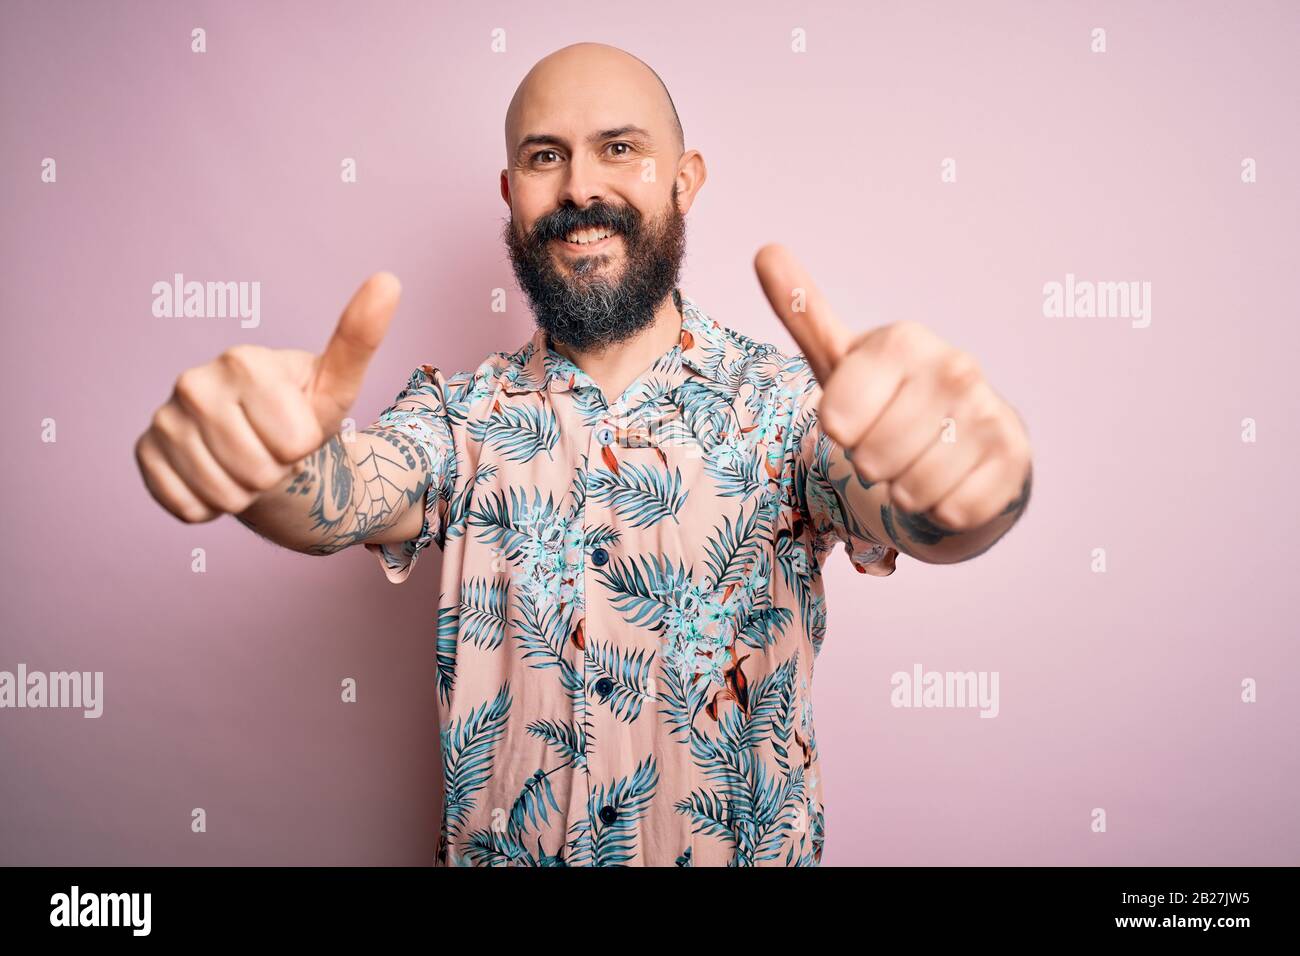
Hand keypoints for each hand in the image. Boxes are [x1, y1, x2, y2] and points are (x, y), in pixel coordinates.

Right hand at [135, 272, 401, 522]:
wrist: (257, 441)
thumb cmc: (301, 411)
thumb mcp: (337, 384)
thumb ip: (359, 338)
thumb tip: (389, 280)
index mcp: (243, 360)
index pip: (293, 443)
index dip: (302, 446)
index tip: (294, 428)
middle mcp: (194, 383)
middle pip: (258, 472)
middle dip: (273, 471)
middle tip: (269, 449)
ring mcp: (163, 418)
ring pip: (224, 494)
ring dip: (244, 491)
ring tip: (245, 461)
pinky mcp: (144, 453)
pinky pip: (189, 506)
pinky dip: (210, 506)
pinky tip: (215, 474)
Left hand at [755, 244, 1029, 531]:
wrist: (966, 436)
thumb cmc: (890, 399)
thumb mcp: (842, 361)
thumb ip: (805, 313)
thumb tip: (765, 251)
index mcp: (902, 341)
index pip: (837, 421)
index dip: (840, 434)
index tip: (855, 416)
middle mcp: (953, 366)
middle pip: (873, 460)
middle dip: (872, 466)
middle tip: (889, 445)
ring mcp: (989, 410)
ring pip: (912, 490)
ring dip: (906, 491)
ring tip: (917, 462)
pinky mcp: (1014, 455)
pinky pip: (952, 510)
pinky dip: (943, 510)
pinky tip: (952, 480)